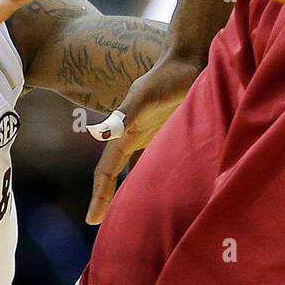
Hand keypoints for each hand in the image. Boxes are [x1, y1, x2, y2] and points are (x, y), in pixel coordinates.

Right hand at [85, 52, 202, 224]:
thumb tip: (99, 133)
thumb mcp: (144, 96)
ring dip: (132, 191)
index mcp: (124, 132)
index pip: (106, 170)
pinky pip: (160, 163)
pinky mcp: (174, 135)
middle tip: (103, 226)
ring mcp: (155, 137)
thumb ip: (124, 115)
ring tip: (131, 216)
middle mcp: (136, 137)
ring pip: (138, 171)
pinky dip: (156, 179)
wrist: (192, 58)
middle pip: (117, 174)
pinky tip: (164, 193)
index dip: (99, 195)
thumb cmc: (168, 77)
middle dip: (109, 198)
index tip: (92, 220)